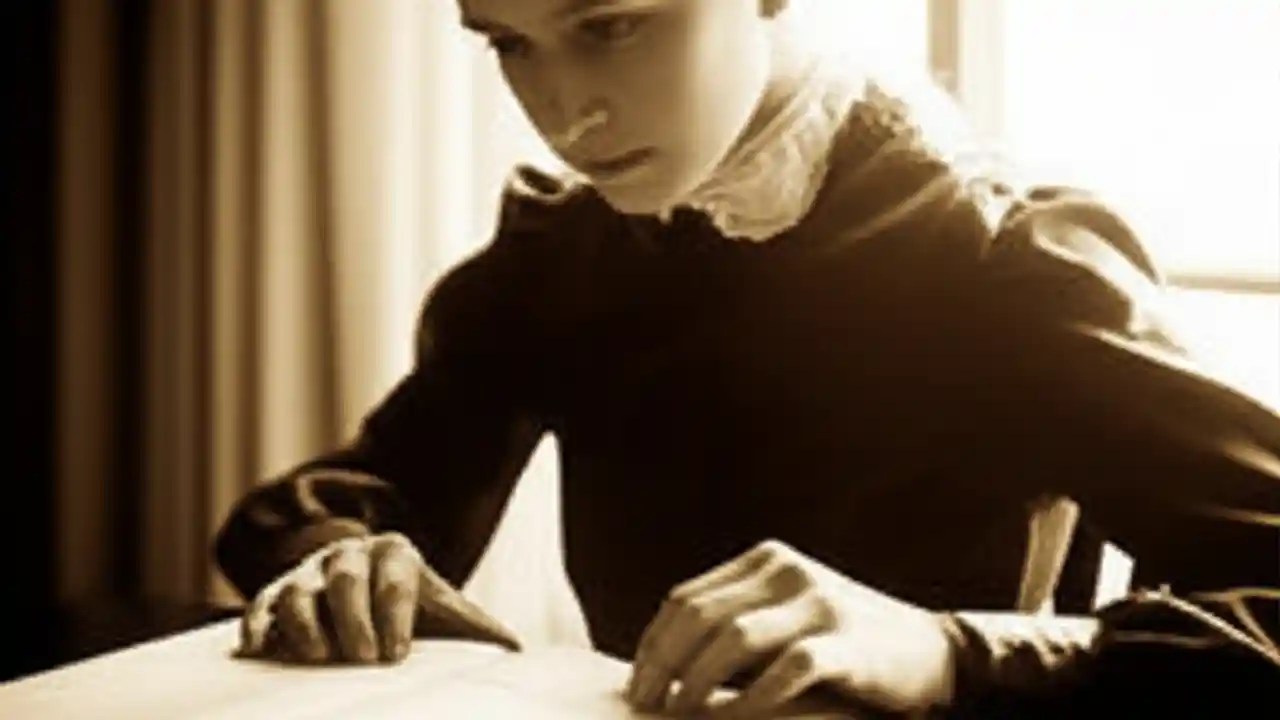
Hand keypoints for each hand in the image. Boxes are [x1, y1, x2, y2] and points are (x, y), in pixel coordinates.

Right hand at [236, 531, 518, 664]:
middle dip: (352, 615)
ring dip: (303, 623)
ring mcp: (308, 574)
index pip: (397, 577)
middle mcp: (348, 556)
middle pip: (346, 576)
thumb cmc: (415, 611)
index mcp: (397, 554)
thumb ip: (479, 631)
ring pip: (298, 589)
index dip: (395, 613)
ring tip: (317, 658)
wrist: (368, 592)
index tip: (396, 655)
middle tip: (362, 658)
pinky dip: (255, 627)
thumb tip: (523, 655)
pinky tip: (256, 651)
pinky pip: (259, 606)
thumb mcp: (447, 615)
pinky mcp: (274, 597)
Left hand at [625, 539, 956, 717]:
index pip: (686, 599)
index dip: (652, 643)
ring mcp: (820, 604)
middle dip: (662, 664)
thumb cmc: (844, 641)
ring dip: (696, 681)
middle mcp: (789, 572)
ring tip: (678, 713)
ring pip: (733, 639)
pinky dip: (751, 699)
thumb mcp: (786, 614)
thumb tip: (663, 663)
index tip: (636, 683)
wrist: (932, 652)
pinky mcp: (848, 644)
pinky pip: (785, 670)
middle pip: (699, 617)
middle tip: (644, 703)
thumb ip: (735, 621)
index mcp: (766, 561)